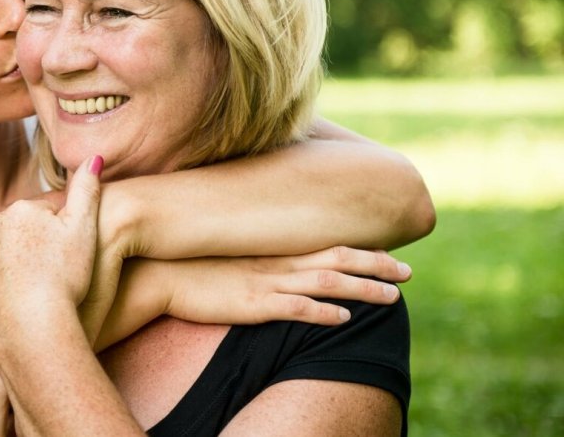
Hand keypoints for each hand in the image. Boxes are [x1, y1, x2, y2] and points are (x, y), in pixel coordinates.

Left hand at [0, 155, 103, 337]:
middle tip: (51, 277)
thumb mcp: (84, 231)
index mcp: (20, 209)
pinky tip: (12, 298)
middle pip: (19, 235)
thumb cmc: (64, 278)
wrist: (31, 326)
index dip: (60, 239)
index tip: (66, 261)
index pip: (44, 218)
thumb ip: (87, 190)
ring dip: (12, 266)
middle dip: (32, 249)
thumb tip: (94, 156)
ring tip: (32, 290)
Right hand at [117, 247, 410, 332]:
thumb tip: (265, 261)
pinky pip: (296, 308)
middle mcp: (275, 262)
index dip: (361, 250)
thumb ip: (251, 257)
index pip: (326, 245)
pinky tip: (345, 318)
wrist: (156, 270)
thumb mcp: (226, 254)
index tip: (388, 252)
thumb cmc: (186, 263)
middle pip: (337, 259)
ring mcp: (266, 282)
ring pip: (327, 283)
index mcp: (271, 250)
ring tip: (394, 298)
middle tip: (409, 272)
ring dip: (363, 290)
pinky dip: (324, 312)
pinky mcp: (253, 303)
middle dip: (377, 265)